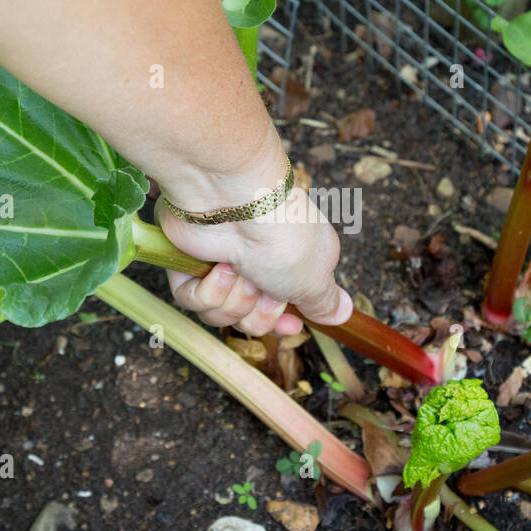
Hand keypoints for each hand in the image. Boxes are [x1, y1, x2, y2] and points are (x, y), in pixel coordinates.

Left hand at [157, 186, 352, 337]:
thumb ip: (324, 302)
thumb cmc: (283, 238)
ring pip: (220, 314)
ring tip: (237, 272)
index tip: (289, 326)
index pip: (284, 309)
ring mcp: (221, 264)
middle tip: (262, 289)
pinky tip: (218, 269)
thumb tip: (342, 312)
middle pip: (252, 319)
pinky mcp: (189, 263)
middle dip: (257, 314)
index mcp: (292, 265)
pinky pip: (192, 300)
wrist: (236, 204)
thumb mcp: (315, 279)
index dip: (283, 323)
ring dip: (233, 300)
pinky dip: (207, 290)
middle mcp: (257, 264)